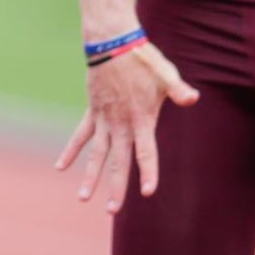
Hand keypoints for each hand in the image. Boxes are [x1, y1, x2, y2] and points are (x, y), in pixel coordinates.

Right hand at [55, 41, 198, 212]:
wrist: (112, 43)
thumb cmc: (143, 60)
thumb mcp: (166, 74)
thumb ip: (179, 90)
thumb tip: (193, 98)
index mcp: (141, 119)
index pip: (146, 152)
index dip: (148, 172)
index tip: (147, 192)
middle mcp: (120, 124)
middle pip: (118, 161)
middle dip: (116, 187)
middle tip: (112, 211)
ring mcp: (103, 119)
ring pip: (96, 154)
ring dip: (90, 176)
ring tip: (83, 198)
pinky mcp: (92, 112)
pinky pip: (80, 136)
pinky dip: (71, 151)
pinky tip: (61, 167)